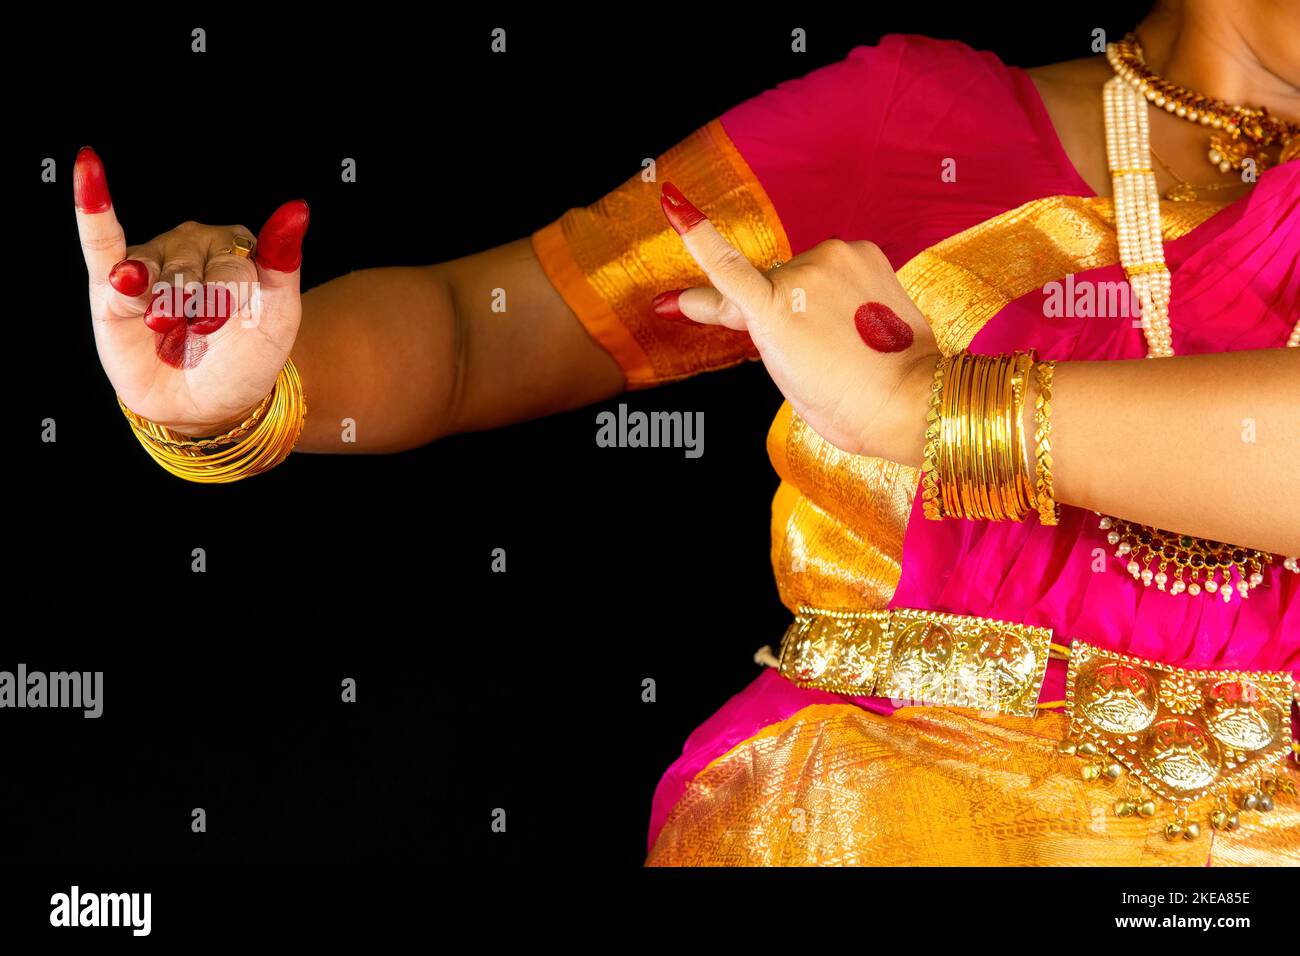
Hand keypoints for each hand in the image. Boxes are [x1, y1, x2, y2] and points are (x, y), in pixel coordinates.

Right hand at [74, 147, 309, 435]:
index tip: (232, 323)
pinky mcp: (112, 284)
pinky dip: (92, 207)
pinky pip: (101, 241)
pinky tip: (87, 170)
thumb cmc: (246, 360)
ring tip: (165, 324)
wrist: (206, 403)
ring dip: (160, 299)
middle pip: (191, 264)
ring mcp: (154, 263)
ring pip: (151, 267)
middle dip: (196, 305)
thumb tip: (297, 208)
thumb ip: (283, 262)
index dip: (231, 300)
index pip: (233, 263)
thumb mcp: (278, 318)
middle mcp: (194, 246)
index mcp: (238, 249)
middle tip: (203, 332)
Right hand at [653, 183, 938, 463]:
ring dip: (808, 295)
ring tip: (838, 337)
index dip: (696, 234)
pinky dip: (835, 283)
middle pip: (767, 282)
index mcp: (774, 314)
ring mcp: (837, 259)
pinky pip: (832, 263)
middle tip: (804, 348)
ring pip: (802, 271)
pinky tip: (852, 312)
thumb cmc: (842, 401)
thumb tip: (692, 301)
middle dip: (773, 306)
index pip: (726, 269)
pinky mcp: (866, 253)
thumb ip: (742, 326)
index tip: (672, 202)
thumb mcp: (780, 371)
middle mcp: (804, 275)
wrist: (909, 399)